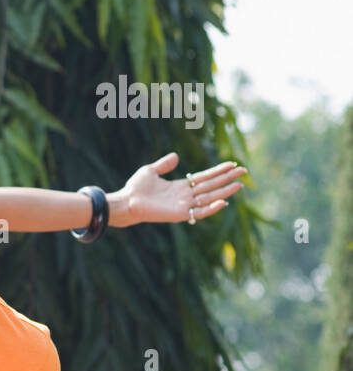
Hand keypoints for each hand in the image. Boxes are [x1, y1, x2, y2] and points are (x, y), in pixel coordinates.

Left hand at [107, 153, 245, 227]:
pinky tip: (224, 202)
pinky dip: (212, 208)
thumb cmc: (135, 188)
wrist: (126, 201)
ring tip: (239, 184)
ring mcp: (184, 205)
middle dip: (227, 179)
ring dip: (225, 192)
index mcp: (180, 186)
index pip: (204, 178)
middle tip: (244, 171)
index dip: (218, 171)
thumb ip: (164, 164)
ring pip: (209, 197)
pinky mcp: (180, 214)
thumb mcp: (150, 171)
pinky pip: (200, 212)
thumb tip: (176, 156)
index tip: (232, 164)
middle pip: (211, 186)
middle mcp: (185, 196)